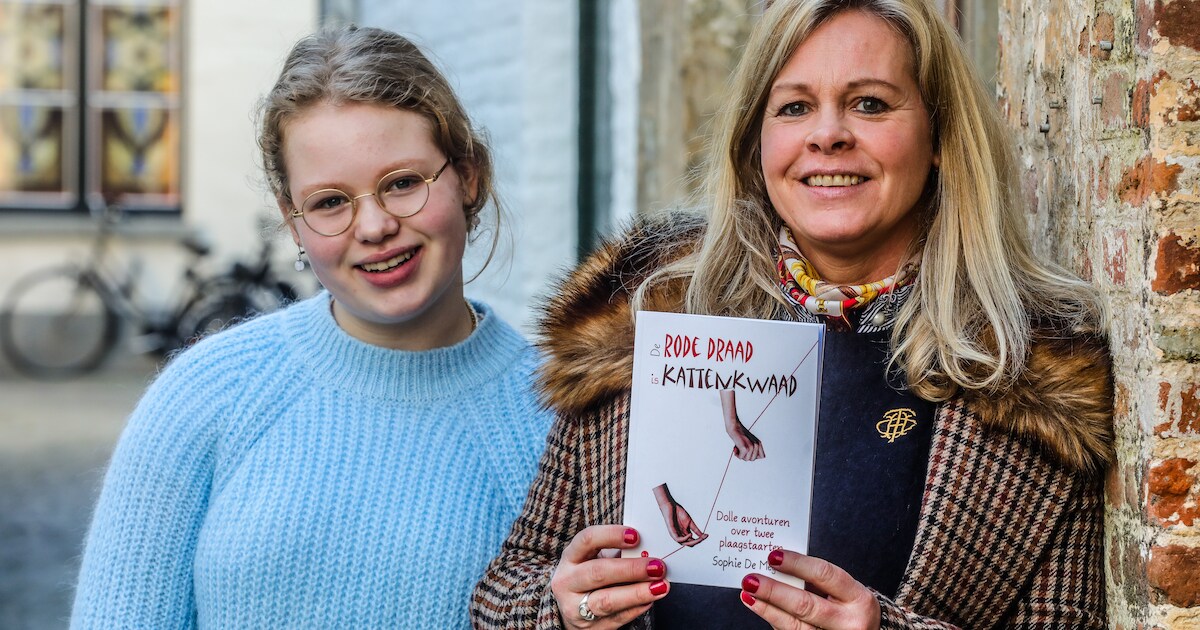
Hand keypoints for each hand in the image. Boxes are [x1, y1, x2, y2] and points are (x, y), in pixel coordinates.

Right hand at [549, 525, 669, 627]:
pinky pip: (617, 619)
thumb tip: (648, 549)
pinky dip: (637, 608)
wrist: (571, 610)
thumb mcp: (593, 559)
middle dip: (631, 569)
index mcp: (570, 558)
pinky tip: (651, 600)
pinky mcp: (590, 628)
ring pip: (607, 601)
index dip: (611, 535)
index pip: (587, 540)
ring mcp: (576, 608)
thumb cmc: (588, 577)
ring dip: (637, 593)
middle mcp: (568, 582)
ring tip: (661, 586)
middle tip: (657, 566)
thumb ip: (617, 553)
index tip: (636, 536)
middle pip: (598, 572)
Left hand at [653, 483, 708, 546]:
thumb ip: (695, 529)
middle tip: (703, 538)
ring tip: (699, 538)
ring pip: (684, 543)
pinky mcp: (671, 531)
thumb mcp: (689, 522)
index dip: (699, 539)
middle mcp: (680, 535)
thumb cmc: (678, 513)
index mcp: (684, 533)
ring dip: (692, 542)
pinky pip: (678, 539)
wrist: (670, 505)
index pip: (692, 541)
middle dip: (697, 541)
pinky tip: (690, 535)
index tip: (707, 536)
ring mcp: (675, 534)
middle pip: (689, 543)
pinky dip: (685, 539)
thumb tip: (703, 535)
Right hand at [721, 390, 764, 460]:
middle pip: (753, 459)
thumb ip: (752, 449)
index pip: (762, 456)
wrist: (734, 427)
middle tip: (741, 450)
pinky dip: (737, 454)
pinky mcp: (745, 448)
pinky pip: (741, 457)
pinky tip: (735, 448)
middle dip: (746, 456)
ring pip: (747, 459)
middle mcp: (756, 445)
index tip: (748, 452)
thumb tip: (751, 458)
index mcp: (759, 443)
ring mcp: (751, 446)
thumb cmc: (740, 434)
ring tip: (737, 448)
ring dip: (741, 456)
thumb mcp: (749, 442)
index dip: (754, 456)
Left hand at [739, 549, 880, 629]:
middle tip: (751, 579)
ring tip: (749, 594)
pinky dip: (774, 620)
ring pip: (795, 626)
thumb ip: (818, 578)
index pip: (825, 575)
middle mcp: (850, 623)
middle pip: (806, 605)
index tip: (773, 556)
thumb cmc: (850, 606)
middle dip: (775, 591)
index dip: (797, 564)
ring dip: (767, 609)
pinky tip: (760, 608)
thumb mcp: (844, 590)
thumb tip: (778, 564)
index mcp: (859, 599)